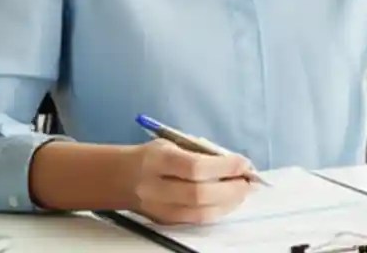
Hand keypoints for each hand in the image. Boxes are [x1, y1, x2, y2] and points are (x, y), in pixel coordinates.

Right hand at [125, 138, 254, 224]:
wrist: (118, 178)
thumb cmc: (151, 156)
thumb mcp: (172, 144)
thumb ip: (201, 153)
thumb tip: (236, 164)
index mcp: (157, 160)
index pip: (194, 168)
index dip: (224, 167)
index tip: (244, 163)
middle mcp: (155, 187)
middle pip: (199, 195)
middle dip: (231, 189)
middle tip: (248, 181)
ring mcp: (158, 209)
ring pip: (199, 213)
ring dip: (228, 203)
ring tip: (242, 191)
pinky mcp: (164, 222)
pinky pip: (195, 220)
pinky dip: (217, 210)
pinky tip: (227, 201)